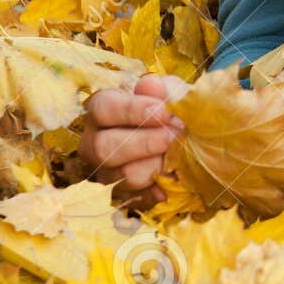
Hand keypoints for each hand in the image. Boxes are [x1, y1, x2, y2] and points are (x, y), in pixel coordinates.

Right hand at [80, 73, 190, 210]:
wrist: (188, 138)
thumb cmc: (173, 108)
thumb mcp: (174, 93)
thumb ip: (165, 89)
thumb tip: (150, 84)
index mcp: (102, 109)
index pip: (104, 108)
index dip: (132, 110)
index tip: (164, 112)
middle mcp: (95, 142)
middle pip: (105, 147)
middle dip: (145, 143)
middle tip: (175, 136)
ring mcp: (106, 172)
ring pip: (123, 176)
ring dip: (157, 166)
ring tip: (179, 156)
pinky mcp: (122, 195)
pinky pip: (138, 198)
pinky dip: (159, 189)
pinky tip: (175, 180)